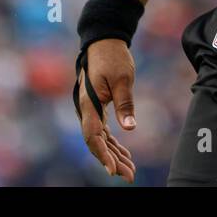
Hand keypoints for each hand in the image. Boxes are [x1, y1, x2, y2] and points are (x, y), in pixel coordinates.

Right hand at [76, 38, 137, 182]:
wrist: (104, 41)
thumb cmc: (113, 57)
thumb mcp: (123, 79)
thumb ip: (125, 103)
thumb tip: (130, 127)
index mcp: (88, 103)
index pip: (93, 136)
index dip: (102, 155)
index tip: (113, 170)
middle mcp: (86, 110)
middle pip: (97, 142)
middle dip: (112, 160)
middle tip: (129, 175)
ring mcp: (90, 110)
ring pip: (100, 138)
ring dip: (114, 154)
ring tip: (130, 169)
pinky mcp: (97, 108)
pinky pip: (103, 130)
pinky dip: (114, 142)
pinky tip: (125, 154)